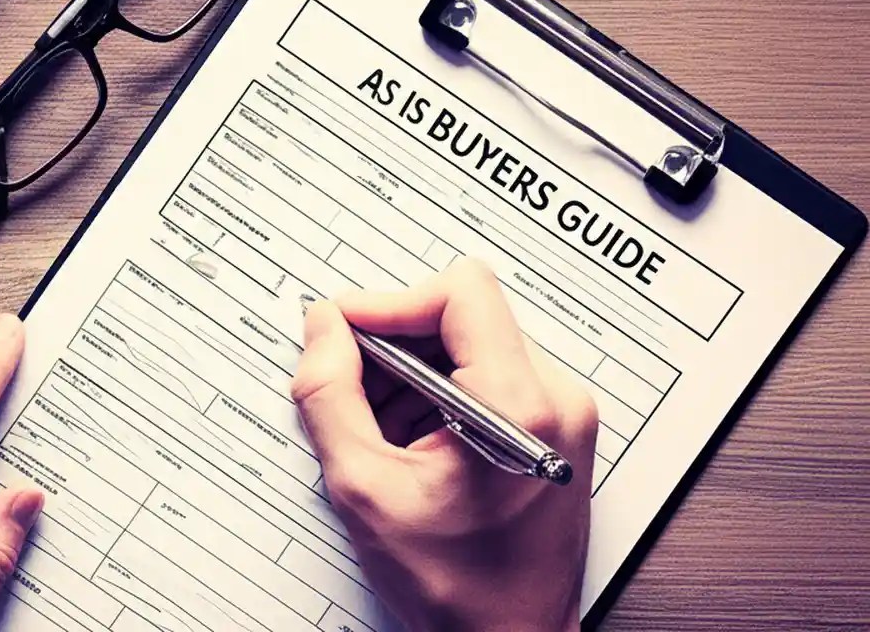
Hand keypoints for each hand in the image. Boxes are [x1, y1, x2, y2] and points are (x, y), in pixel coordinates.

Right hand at [292, 259, 597, 631]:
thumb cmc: (454, 588)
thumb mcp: (365, 488)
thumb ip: (331, 396)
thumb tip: (322, 329)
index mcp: (521, 406)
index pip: (460, 292)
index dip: (390, 303)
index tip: (344, 329)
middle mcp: (555, 399)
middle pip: (463, 315)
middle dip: (394, 344)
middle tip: (350, 387)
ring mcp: (559, 412)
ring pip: (470, 343)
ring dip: (411, 372)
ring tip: (379, 429)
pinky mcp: (551, 425)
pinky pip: (485, 375)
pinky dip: (435, 394)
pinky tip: (408, 441)